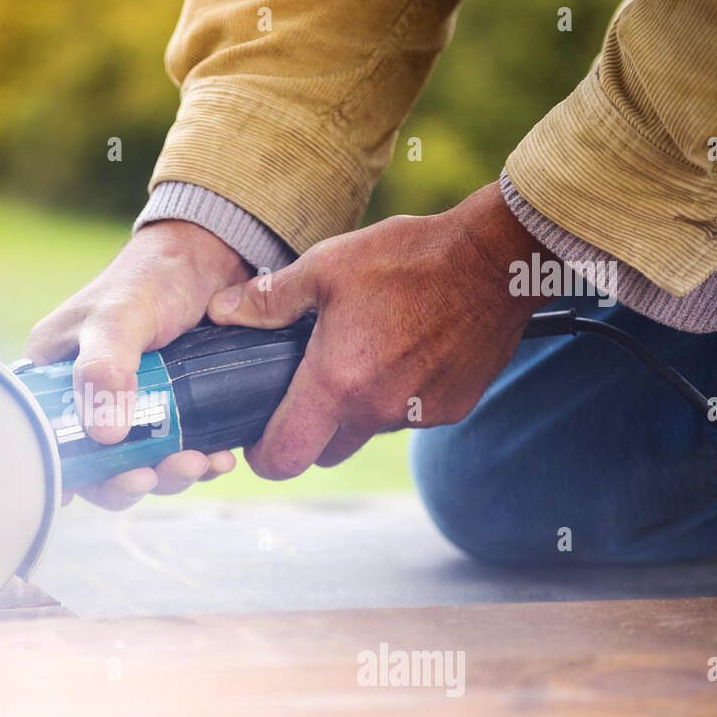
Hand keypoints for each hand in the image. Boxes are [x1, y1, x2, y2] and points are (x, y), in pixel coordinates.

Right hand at [24, 220, 251, 508]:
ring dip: (168, 474)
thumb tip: (105, 435)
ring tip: (197, 463)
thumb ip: (105, 368)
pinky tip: (218, 458)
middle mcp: (89, 398)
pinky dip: (199, 462)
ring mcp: (133, 409)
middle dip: (126, 480)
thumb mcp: (120, 317)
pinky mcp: (174, 414)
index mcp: (54, 375)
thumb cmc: (151, 277)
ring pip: (142, 464)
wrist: (211, 261)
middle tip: (152, 477)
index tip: (85, 491)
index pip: (48, 439)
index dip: (64, 472)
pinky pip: (179, 453)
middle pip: (97, 464)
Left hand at [206, 181, 546, 477]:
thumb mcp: (326, 267)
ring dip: (355, 412)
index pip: (284, 457)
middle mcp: (375, 411)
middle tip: (306, 390)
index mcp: (335, 383)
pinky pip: (407, 419)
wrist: (495, 261)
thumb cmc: (409, 259)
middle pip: (324, 452)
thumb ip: (269, 299)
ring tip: (360, 358)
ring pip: (366, 434)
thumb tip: (221, 312)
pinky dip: (396, 399)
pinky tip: (402, 355)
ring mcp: (417, 415)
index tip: (258, 439)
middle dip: (308, 432)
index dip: (264, 456)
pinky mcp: (450, 410)